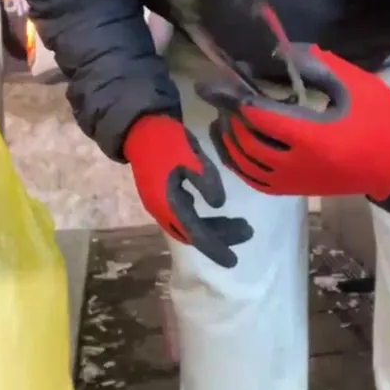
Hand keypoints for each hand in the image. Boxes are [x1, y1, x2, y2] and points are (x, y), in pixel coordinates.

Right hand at [123, 115, 252, 266]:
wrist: (140, 127)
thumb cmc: (167, 140)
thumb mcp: (191, 156)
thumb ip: (206, 181)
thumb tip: (220, 205)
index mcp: (168, 204)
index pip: (196, 234)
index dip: (215, 248)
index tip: (234, 261)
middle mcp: (163, 210)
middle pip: (195, 234)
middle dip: (221, 237)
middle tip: (248, 232)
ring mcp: (162, 203)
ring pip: (191, 225)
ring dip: (215, 228)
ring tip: (240, 223)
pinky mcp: (164, 194)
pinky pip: (186, 216)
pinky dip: (205, 219)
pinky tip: (219, 212)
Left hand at [194, 46, 389, 199]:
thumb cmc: (379, 115)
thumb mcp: (351, 82)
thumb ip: (312, 65)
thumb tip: (275, 52)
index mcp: (313, 136)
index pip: (259, 115)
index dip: (232, 97)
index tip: (212, 82)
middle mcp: (297, 164)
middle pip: (246, 140)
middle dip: (228, 115)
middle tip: (217, 92)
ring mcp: (294, 182)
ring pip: (246, 163)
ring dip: (228, 139)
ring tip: (222, 114)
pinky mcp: (295, 191)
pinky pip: (255, 180)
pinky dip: (238, 162)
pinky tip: (232, 142)